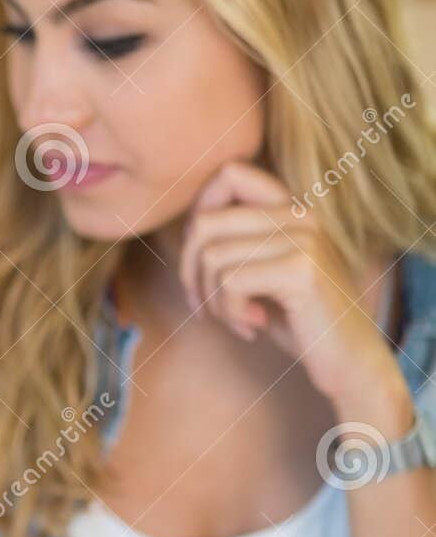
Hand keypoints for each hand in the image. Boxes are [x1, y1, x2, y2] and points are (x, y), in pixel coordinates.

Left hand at [178, 160, 408, 417]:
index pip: (228, 173)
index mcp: (291, 208)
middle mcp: (300, 214)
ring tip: (235, 319)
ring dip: (212, 299)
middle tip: (206, 306)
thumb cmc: (299, 321)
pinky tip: (253, 326)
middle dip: (190, 272)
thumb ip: (234, 243)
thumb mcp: (263, 273)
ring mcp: (303, 238)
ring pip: (212, 257)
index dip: (198, 213)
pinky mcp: (301, 269)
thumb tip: (186, 229)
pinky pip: (229, 282)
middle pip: (204, 222)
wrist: (350, 363)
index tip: (203, 260)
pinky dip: (229, 312)